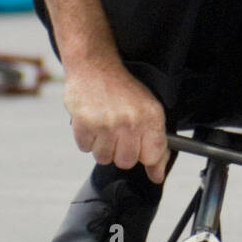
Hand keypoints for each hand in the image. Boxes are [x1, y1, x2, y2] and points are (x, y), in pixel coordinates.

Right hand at [63, 55, 169, 183]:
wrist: (94, 66)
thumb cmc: (122, 89)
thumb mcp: (148, 108)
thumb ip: (155, 142)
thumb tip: (157, 176)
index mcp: (150, 116)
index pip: (153, 155)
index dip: (150, 162)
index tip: (147, 163)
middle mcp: (129, 122)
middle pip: (126, 162)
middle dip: (122, 152)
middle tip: (119, 133)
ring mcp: (106, 124)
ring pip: (104, 158)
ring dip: (103, 146)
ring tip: (105, 126)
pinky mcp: (84, 125)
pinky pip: (86, 149)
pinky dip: (88, 139)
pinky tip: (93, 122)